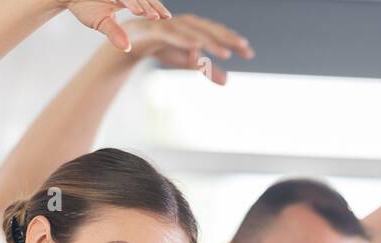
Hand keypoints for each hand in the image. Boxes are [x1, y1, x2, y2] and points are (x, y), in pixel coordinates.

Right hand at [62, 0, 170, 52]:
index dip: (155, 8)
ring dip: (142, 4)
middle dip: (153, 6)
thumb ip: (116, 34)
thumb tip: (128, 49)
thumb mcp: (102, 22)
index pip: (144, 1)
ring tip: (152, 16)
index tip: (166, 18)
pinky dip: (129, 2)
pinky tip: (137, 11)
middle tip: (165, 17)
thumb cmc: (84, 5)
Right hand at [125, 12, 253, 81]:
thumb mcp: (187, 60)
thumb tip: (227, 81)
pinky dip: (184, 39)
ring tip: (225, 53)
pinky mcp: (154, 30)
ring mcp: (169, 24)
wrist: (130, 41)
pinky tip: (196, 47)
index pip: (217, 33)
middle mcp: (184, 23)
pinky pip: (171, 34)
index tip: (249, 52)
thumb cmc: (162, 47)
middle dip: (227, 38)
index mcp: (194, 28)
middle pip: (209, 29)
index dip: (233, 41)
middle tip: (244, 48)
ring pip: (192, 31)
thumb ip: (206, 69)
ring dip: (210, 41)